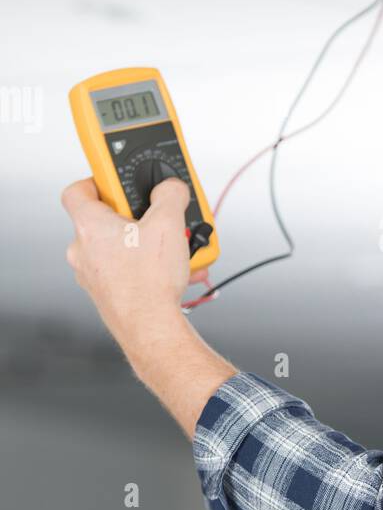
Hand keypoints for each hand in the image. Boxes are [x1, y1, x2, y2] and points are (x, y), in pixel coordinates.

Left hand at [62, 176, 192, 347]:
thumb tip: (171, 187)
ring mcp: (93, 274)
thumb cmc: (149, 282)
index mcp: (89, 226)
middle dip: (139, 218)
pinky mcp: (107, 293)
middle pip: (107, 220)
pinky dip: (151, 267)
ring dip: (150, 244)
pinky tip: (177, 271)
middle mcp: (83, 250)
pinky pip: (129, 269)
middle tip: (161, 220)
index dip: (99, 181)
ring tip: (178, 250)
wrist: (151, 329)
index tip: (120, 183)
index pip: (78, 190)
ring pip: (121, 247)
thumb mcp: (170, 223)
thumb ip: (170, 194)